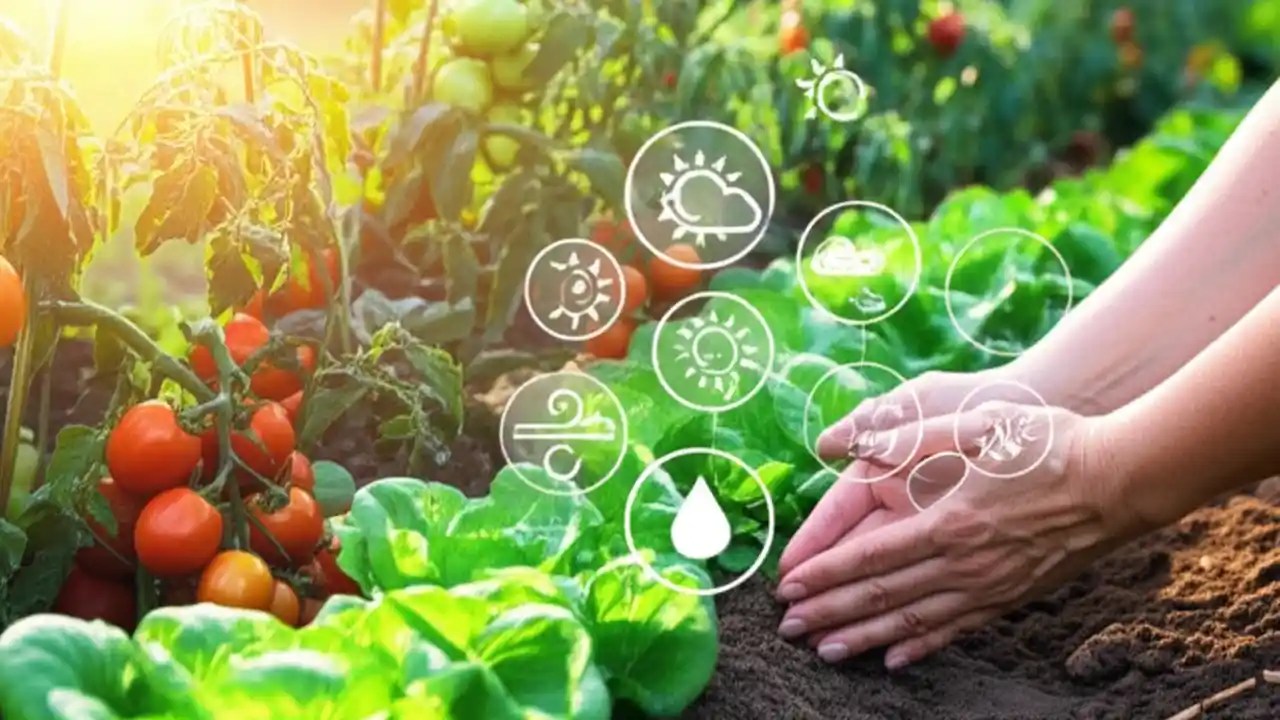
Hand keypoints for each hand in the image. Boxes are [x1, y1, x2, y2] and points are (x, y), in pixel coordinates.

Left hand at [775, 401, 1147, 669]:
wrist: (1122, 481)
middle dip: (829, 613)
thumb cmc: (1048, 444)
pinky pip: (956, 630)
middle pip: (882, 596)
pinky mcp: (1011, 597)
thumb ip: (914, 436)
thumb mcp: (978, 424)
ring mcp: (989, 586)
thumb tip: (859, 443)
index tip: (789, 586)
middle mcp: (963, 562)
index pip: (870, 556)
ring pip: (912, 621)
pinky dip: (920, 647)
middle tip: (789, 627)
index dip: (824, 573)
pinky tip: (894, 660)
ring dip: (864, 637)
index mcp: (948, 520)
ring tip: (825, 651)